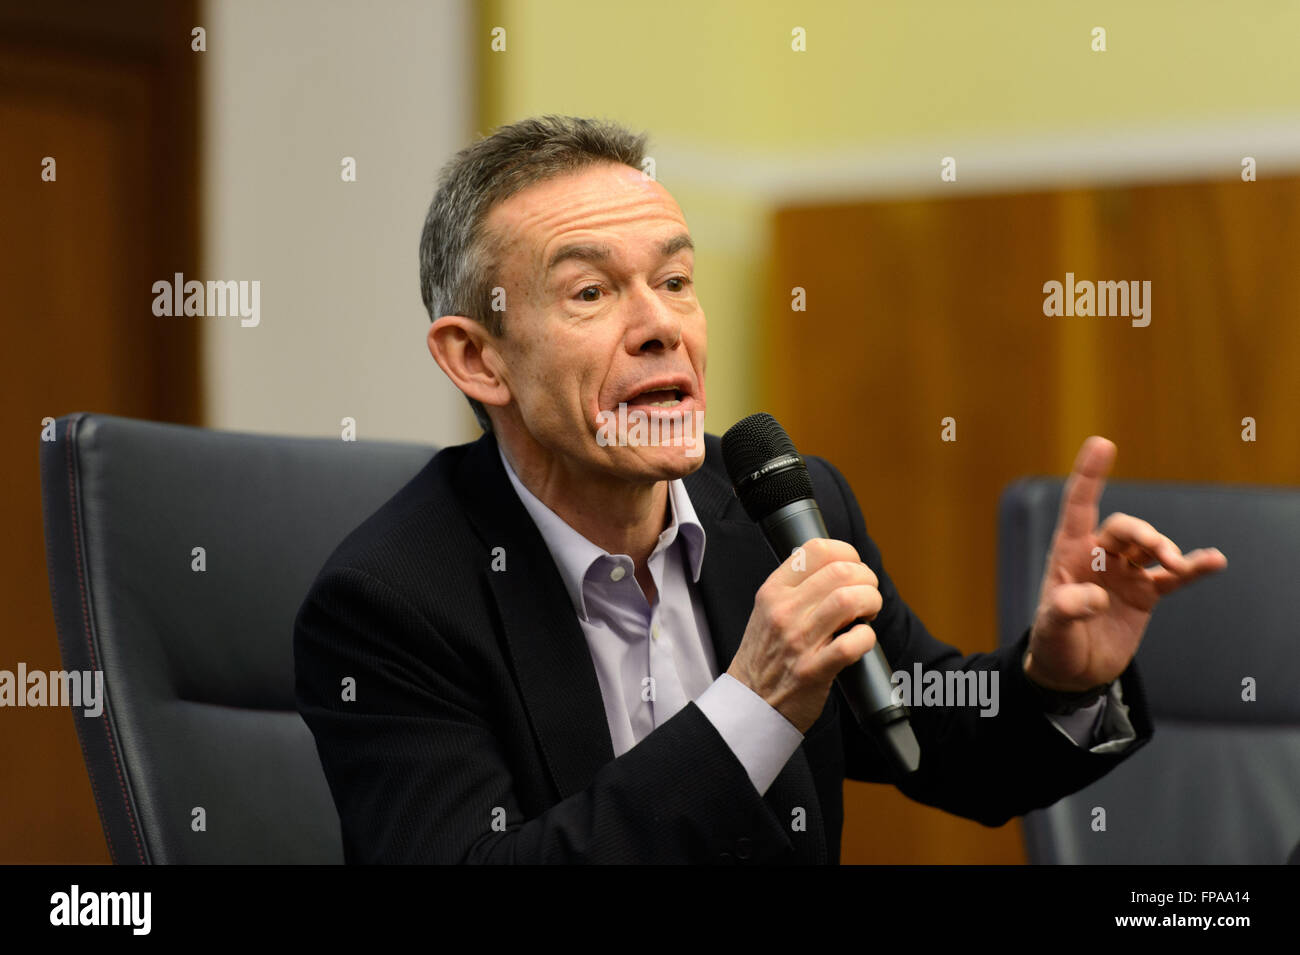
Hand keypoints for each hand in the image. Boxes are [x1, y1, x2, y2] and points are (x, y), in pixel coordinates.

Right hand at [728, 538, 880, 733]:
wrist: (749, 702)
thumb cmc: (764, 657)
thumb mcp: (767, 610)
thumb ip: (794, 587)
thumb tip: (836, 568)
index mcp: (773, 591)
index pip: (816, 548)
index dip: (848, 553)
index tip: (854, 569)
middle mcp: (784, 611)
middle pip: (841, 571)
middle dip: (867, 580)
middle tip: (866, 595)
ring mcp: (798, 641)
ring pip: (849, 600)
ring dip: (871, 603)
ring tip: (868, 614)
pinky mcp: (813, 671)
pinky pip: (853, 643)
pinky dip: (867, 639)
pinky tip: (861, 641)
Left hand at [1024, 436, 1227, 692]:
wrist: (1072, 672)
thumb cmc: (1054, 643)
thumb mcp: (1051, 629)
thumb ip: (1065, 610)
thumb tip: (1096, 597)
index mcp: (1067, 553)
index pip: (1079, 507)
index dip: (1089, 475)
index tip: (1102, 443)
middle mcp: (1098, 556)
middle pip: (1123, 529)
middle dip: (1142, 533)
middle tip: (1158, 551)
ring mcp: (1124, 573)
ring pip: (1149, 548)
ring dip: (1166, 550)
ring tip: (1178, 564)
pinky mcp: (1145, 594)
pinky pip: (1173, 576)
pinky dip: (1193, 568)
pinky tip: (1214, 561)